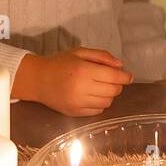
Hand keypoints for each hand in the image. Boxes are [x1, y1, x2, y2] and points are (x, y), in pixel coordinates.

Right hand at [14, 48, 132, 116]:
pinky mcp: (75, 112)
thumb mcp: (80, 52)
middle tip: (112, 79)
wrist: (37, 80)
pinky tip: (93, 95)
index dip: (125, 77)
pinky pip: (98, 111)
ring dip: (109, 95)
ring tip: (101, 87)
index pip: (114, 76)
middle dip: (118, 85)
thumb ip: (102, 56)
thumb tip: (120, 66)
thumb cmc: (59, 63)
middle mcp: (82, 88)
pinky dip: (100, 104)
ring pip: (107, 102)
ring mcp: (78, 103)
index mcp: (83, 70)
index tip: (128, 76)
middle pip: (113, 90)